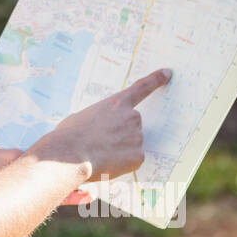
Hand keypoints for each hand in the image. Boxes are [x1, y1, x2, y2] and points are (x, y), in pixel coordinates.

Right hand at [31, 68, 171, 181]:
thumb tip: (99, 129)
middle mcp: (132, 117)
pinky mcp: (138, 156)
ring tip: (99, 153)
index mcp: (117, 103)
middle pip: (132, 125)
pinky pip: (132, 160)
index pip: (142, 88)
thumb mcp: (82, 116)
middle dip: (121, 133)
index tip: (167, 73)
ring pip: (132, 144)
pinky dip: (122, 163)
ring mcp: (137, 137)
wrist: (70, 154)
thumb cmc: (69, 135)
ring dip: (120, 149)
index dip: (156, 80)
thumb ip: (99, 117)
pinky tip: (107, 162)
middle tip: (102, 141)